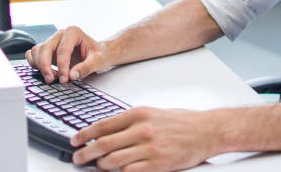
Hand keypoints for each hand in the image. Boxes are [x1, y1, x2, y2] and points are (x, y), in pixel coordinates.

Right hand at [25, 26, 111, 83]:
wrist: (98, 53)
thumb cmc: (99, 54)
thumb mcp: (98, 61)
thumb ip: (86, 68)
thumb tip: (72, 75)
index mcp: (73, 32)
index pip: (63, 49)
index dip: (62, 66)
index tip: (65, 79)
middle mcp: (60, 34)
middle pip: (45, 48)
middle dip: (45, 66)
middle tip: (51, 80)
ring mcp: (52, 41)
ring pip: (37, 51)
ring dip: (40, 66)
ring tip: (53, 77)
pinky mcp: (47, 50)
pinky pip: (33, 54)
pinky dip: (35, 64)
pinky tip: (47, 72)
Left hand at [71, 107, 217, 170]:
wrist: (205, 131)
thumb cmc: (179, 122)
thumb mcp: (151, 114)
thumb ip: (129, 122)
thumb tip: (105, 131)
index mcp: (138, 114)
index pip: (103, 125)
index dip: (85, 134)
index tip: (76, 140)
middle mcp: (142, 130)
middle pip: (104, 144)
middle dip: (87, 153)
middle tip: (78, 158)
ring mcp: (149, 149)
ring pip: (114, 161)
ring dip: (101, 165)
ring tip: (98, 166)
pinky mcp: (157, 165)